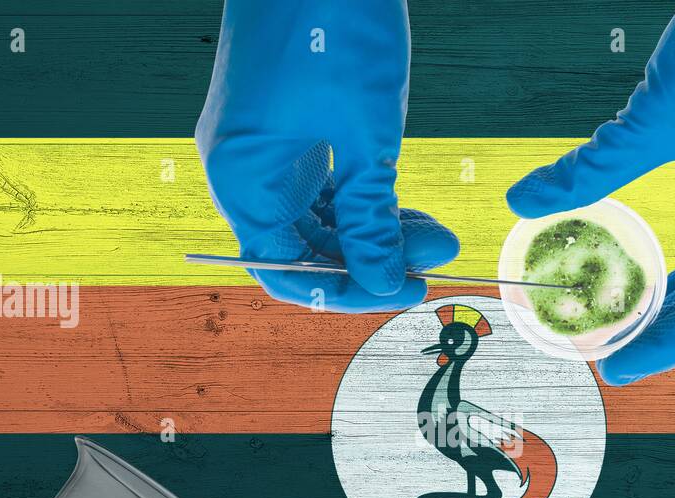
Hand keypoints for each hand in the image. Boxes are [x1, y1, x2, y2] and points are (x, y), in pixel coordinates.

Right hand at [196, 0, 458, 312]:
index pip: (286, 271)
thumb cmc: (333, 23)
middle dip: (371, 259)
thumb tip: (384, 283)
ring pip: (314, 218)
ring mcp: (259, 146)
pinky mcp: (280, 125)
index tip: (402, 291)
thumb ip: (371, 218)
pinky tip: (403, 205)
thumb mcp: (366, 136)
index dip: (345, 292)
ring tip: (433, 233)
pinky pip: (316, 184)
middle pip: (303, 248)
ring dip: (371, 231)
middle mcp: (240, 169)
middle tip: (434, 259)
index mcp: (243, 179)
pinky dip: (359, 198)